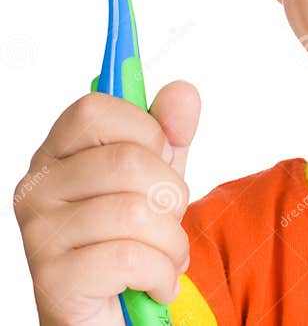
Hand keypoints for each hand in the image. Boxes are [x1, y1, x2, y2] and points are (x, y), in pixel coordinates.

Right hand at [13, 80, 200, 325]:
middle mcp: (38, 186)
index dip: (145, 130)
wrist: (114, 310)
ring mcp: (39, 233)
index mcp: (58, 151)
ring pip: (135, 212)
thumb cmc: (134, 233)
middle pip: (127, 161)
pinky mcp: (53, 280)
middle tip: (168, 217)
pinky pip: (130, 259)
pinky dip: (161, 272)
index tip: (159, 156)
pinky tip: (157, 282)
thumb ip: (171, 129)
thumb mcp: (160, 172)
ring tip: (167, 254)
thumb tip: (182, 92)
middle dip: (171, 192)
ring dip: (171, 240)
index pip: (94, 109)